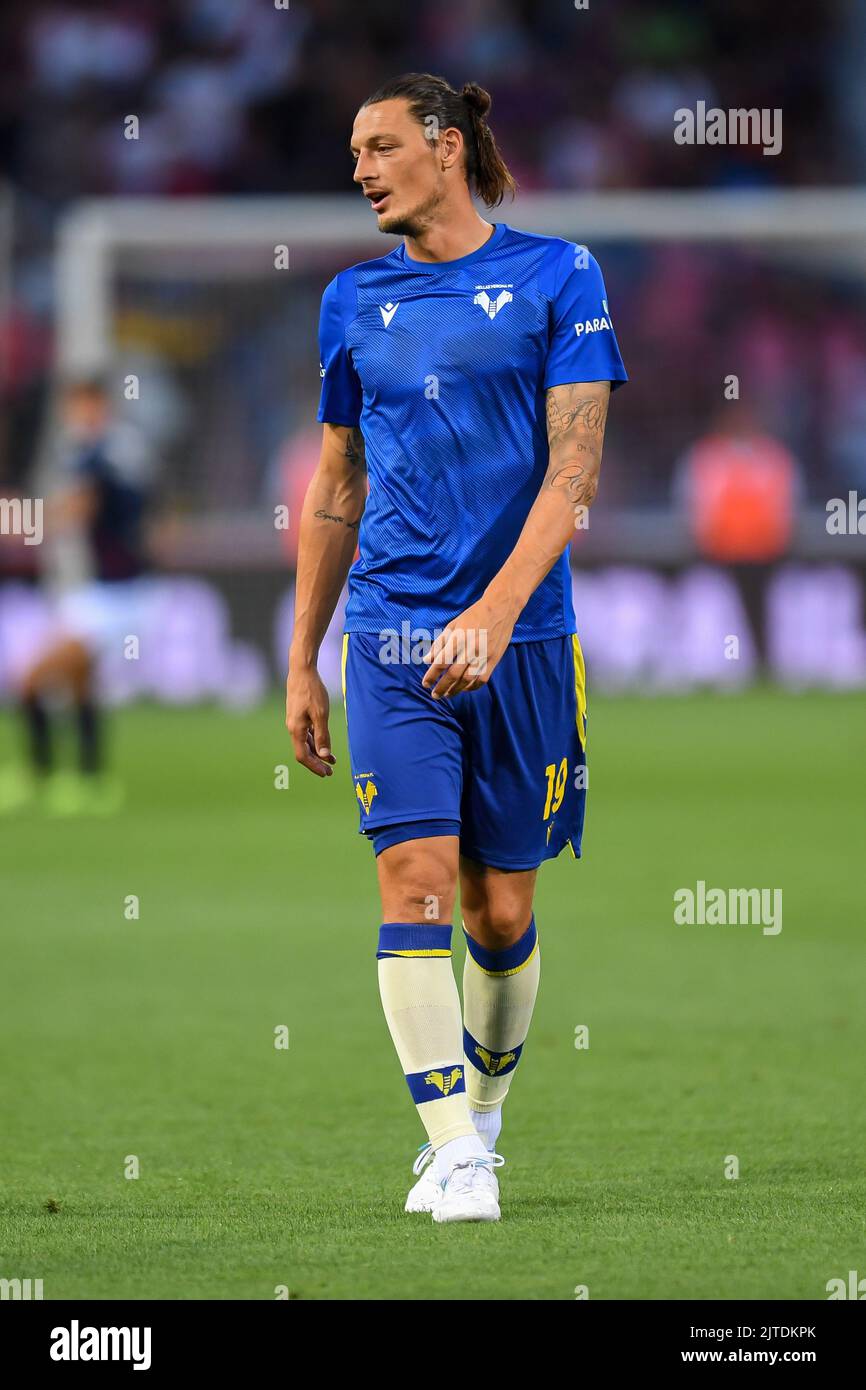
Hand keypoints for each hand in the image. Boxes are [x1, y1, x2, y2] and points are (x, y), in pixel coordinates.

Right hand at [285, 662, 335, 776]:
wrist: (302, 671)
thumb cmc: (312, 691)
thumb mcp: (320, 714)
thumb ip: (322, 735)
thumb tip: (324, 755)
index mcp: (296, 729)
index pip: (303, 756)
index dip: (314, 767)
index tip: (326, 773)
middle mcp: (292, 727)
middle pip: (303, 751)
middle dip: (317, 762)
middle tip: (330, 772)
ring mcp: (294, 721)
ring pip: (305, 743)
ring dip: (317, 752)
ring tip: (331, 760)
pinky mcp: (298, 715)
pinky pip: (305, 733)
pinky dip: (315, 741)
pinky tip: (324, 743)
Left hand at [421, 594, 517, 699]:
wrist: (501, 609)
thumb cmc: (474, 615)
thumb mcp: (453, 625)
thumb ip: (440, 643)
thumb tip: (427, 660)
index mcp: (458, 638)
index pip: (441, 661)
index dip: (432, 675)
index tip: (425, 684)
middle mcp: (471, 648)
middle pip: (453, 674)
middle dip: (442, 687)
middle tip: (435, 695)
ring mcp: (484, 655)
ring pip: (468, 680)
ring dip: (456, 690)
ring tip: (447, 695)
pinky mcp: (494, 659)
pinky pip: (482, 679)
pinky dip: (472, 687)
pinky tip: (464, 689)